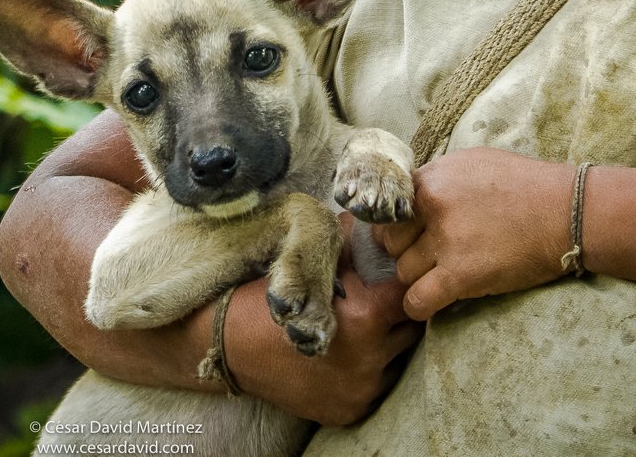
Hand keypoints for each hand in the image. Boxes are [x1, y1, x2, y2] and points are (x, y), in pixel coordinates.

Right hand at [226, 215, 422, 426]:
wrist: (227, 347)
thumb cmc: (264, 298)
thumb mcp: (305, 266)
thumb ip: (343, 248)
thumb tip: (365, 224)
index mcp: (365, 315)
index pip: (406, 293)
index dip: (398, 281)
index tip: (388, 276)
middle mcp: (370, 357)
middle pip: (409, 329)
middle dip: (395, 313)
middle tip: (377, 302)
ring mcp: (361, 389)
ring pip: (396, 360)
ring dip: (385, 344)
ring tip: (361, 330)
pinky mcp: (351, 410)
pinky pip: (376, 387)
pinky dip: (367, 372)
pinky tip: (345, 357)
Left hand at [373, 146, 571, 319]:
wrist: (566, 211)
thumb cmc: (525, 185)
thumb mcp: (473, 163)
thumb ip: (438, 179)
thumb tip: (412, 196)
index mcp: (432, 178)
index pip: (388, 206)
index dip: (395, 223)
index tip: (406, 234)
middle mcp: (432, 206)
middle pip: (391, 240)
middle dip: (405, 249)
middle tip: (429, 255)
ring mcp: (445, 241)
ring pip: (403, 270)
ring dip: (418, 277)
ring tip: (442, 274)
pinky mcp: (461, 275)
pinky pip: (417, 299)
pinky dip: (419, 305)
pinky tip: (431, 301)